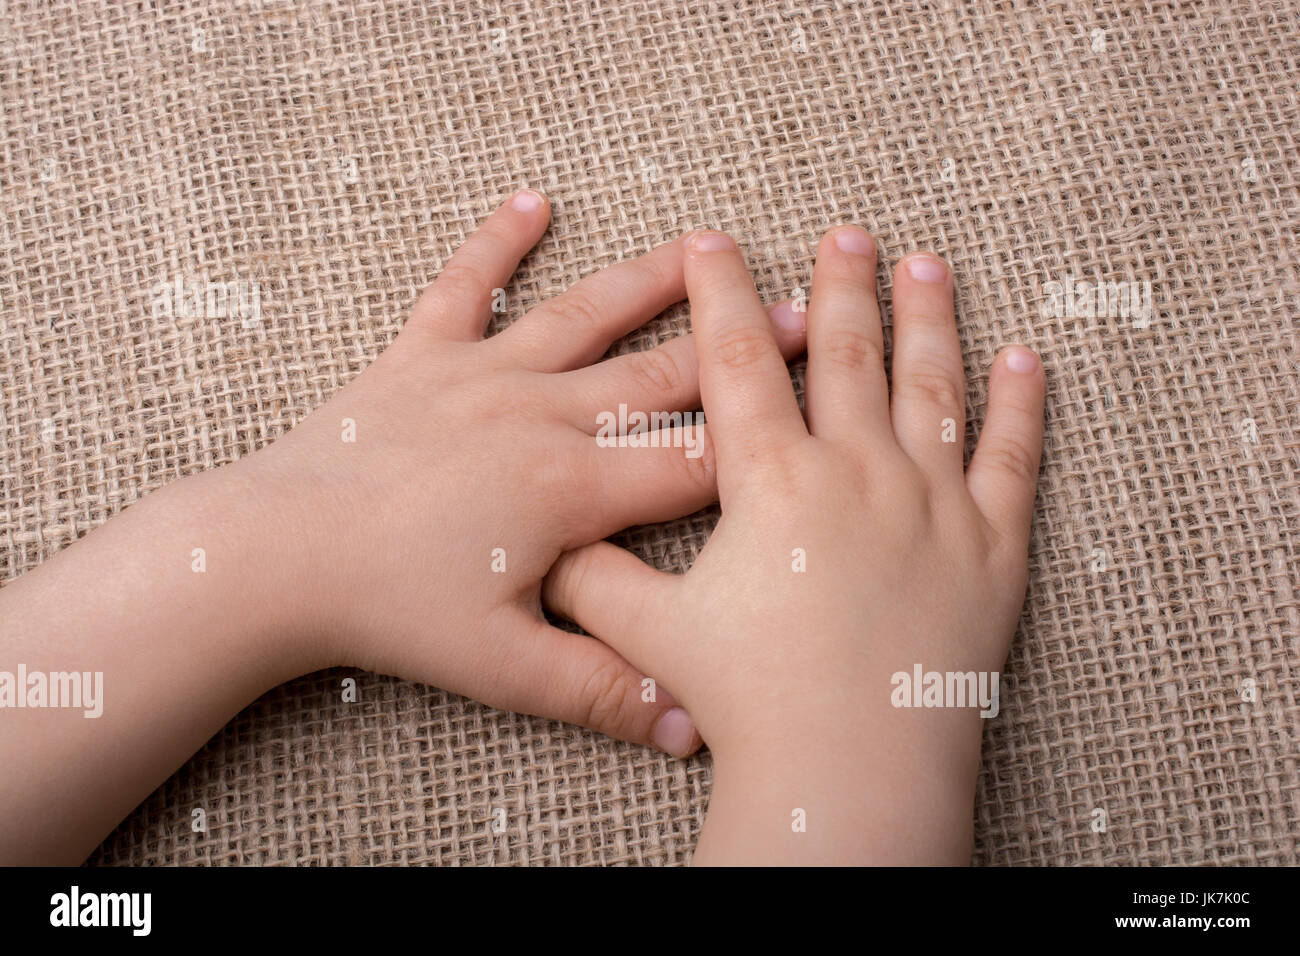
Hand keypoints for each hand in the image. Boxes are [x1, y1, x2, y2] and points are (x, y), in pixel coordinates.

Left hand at [244, 192, 807, 755]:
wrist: (274, 555)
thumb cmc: (388, 611)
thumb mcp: (504, 666)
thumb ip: (604, 691)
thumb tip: (691, 730)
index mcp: (571, 487)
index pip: (692, 463)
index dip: (761, 443)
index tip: (818, 419)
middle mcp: (539, 413)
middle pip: (660, 374)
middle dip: (737, 348)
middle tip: (803, 314)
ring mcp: (480, 373)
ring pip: (585, 314)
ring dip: (651, 279)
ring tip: (708, 243)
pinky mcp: (421, 356)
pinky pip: (466, 285)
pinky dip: (497, 241)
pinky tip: (533, 200)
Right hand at [543, 227, 1044, 861]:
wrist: (852, 767)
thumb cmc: (753, 699)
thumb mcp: (654, 632)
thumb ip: (598, 580)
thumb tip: (550, 547)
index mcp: (772, 480)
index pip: (738, 363)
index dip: (722, 295)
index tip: (716, 241)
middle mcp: (857, 470)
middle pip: (847, 354)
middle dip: (841, 286)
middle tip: (846, 233)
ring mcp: (932, 502)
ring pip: (932, 385)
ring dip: (929, 318)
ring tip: (929, 264)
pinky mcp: (992, 546)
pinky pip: (1012, 459)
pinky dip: (1021, 407)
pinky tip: (1027, 360)